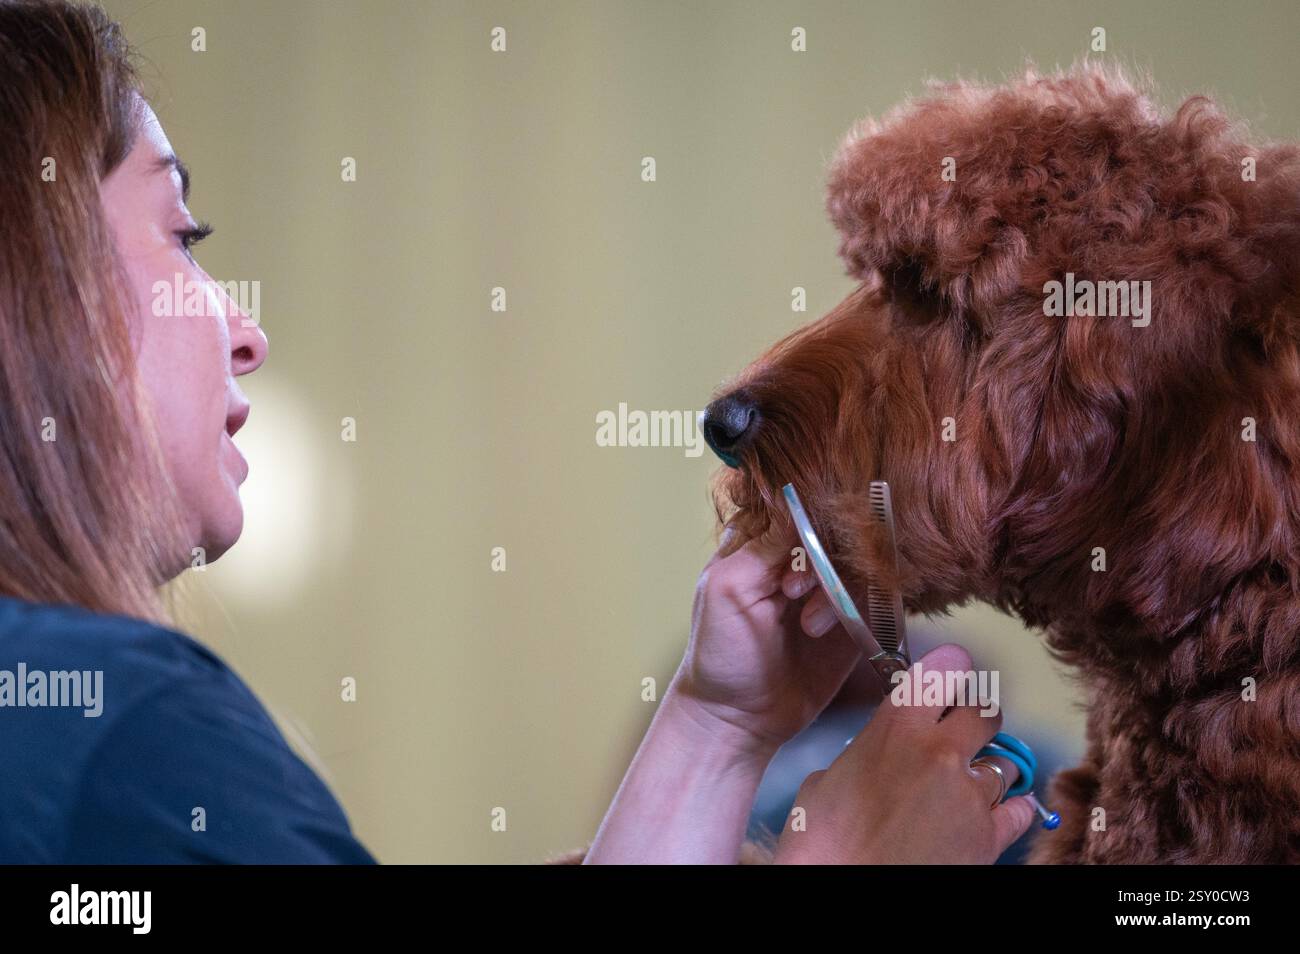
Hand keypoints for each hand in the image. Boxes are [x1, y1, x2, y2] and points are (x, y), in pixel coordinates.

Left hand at [671, 523, 869, 750]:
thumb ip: (762, 545)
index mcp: (760, 540)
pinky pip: (874, 596)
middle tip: (793, 589)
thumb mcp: (728, 588)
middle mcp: (798, 557)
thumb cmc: (720, 650)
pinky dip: (856, 607)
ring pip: (857, 560)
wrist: (739, 716)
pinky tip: (824, 630)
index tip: (804, 537)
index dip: (805, 515)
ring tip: (808, 624)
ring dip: (834, 588)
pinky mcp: (853, 617)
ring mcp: (828, 586)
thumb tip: (798, 500)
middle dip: (822, 555)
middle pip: (835, 527)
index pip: (796, 502)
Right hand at [773, 644, 1035, 863]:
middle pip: (985, 710)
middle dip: (974, 718)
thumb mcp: (824, 781)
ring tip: (965, 783)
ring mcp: (970, 796)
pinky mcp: (988, 838)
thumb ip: (862, 756)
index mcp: (896, 726)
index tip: (948, 674)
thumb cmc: (821, 846)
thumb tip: (872, 760)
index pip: (947, 667)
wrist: (839, 892)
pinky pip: (1020, 808)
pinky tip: (992, 812)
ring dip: (989, 767)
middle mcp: (941, 752)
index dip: (951, 668)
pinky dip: (1010, 808)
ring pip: (1007, 761)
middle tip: (958, 731)